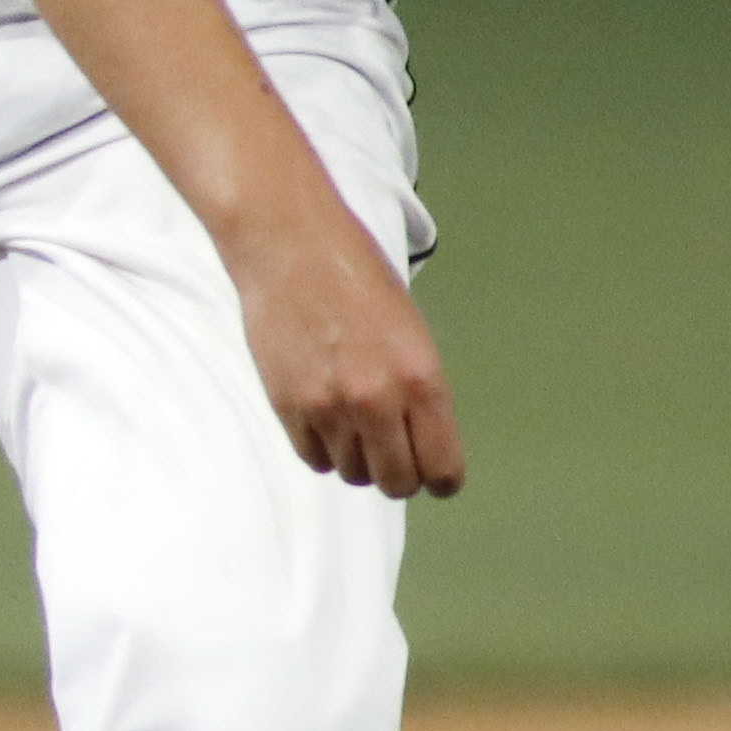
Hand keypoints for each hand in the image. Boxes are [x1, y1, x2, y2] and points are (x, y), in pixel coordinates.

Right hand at [225, 200, 461, 498]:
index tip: (438, 479)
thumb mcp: (412, 334)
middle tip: (395, 457)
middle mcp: (378, 401)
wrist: (291, 247)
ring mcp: (329, 407)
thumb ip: (418, 391)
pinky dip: (325, 450)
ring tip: (355, 428)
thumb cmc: (357, 278)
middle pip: (396, 482)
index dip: (443, 479)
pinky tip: (327, 423)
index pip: (441, 466)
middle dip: (401, 476)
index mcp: (422, 379)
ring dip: (359, 460)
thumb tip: (417, 441)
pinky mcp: (288, 406)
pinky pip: (315, 458)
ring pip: (352, 473)